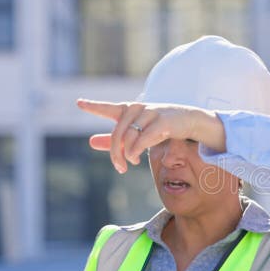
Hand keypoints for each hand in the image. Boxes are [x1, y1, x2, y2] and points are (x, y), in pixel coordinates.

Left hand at [77, 99, 225, 172]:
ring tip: (130, 162)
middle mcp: (138, 109)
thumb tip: (90, 142)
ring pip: (129, 137)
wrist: (190, 121)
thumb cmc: (161, 126)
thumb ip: (115, 138)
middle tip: (118, 167)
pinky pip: (143, 139)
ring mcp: (151, 114)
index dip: (94, 107)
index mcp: (129, 110)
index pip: (110, 108)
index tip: (79, 103)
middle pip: (118, 133)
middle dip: (115, 152)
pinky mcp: (163, 122)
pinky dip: (136, 151)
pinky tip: (135, 158)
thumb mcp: (137, 132)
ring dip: (127, 154)